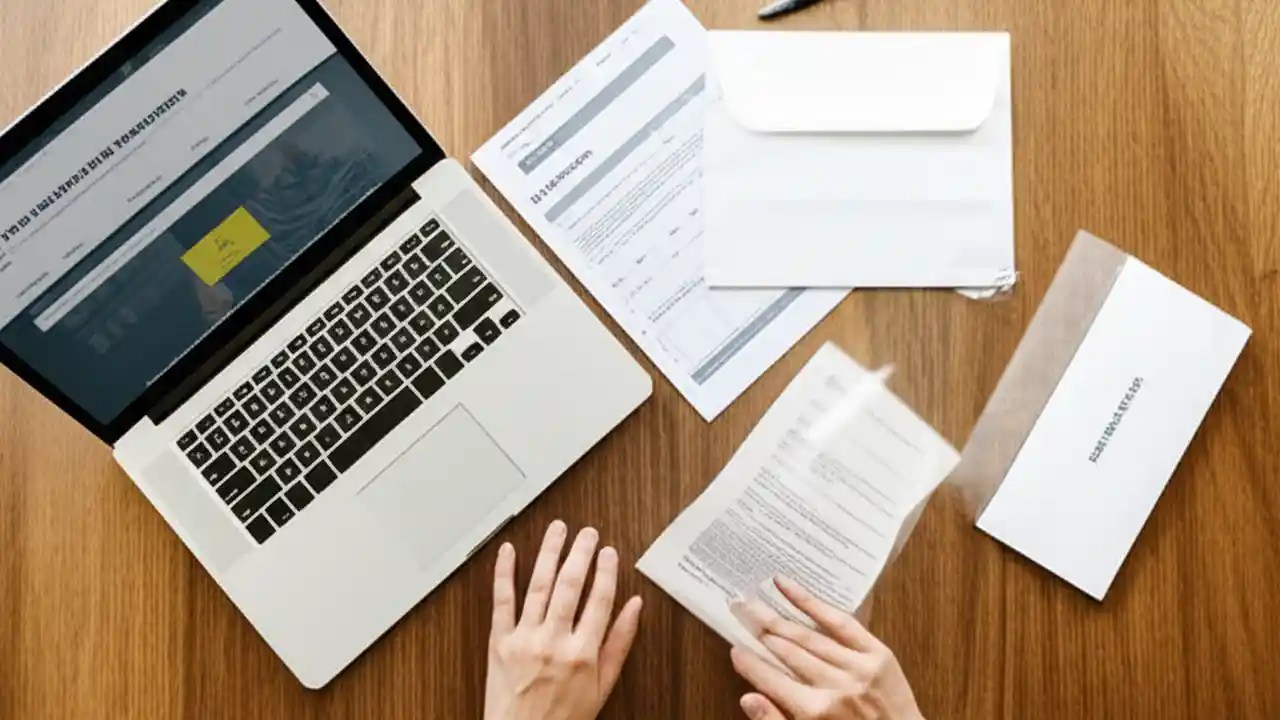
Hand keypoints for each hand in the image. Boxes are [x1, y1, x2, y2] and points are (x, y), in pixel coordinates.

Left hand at [484, 520, 643, 719]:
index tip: (610, 552)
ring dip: (549, 552)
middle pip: (570, 585)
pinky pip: (501, 601)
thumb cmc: (563, 718)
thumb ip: (620, 643)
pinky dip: (504, 573)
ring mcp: (524, 639)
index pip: (599, 599)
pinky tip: (508, 550)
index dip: (606, 571)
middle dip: (581, 553)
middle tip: (588, 532)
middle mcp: (554, 641)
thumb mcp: (603, 687)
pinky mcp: (499, 642)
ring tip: (558, 529)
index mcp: (583, 653)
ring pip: (539, 585)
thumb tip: (636, 607)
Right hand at [729, 577, 923, 719]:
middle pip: (787, 652)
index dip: (749, 663)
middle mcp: (835, 687)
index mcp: (815, 713)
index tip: (735, 649)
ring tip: (756, 602)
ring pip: (808, 636)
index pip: (771, 679)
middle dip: (758, 631)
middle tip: (738, 611)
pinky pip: (840, 622)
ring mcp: (857, 667)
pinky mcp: (877, 654)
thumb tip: (747, 698)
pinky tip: (790, 588)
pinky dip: (812, 603)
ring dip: (778, 617)